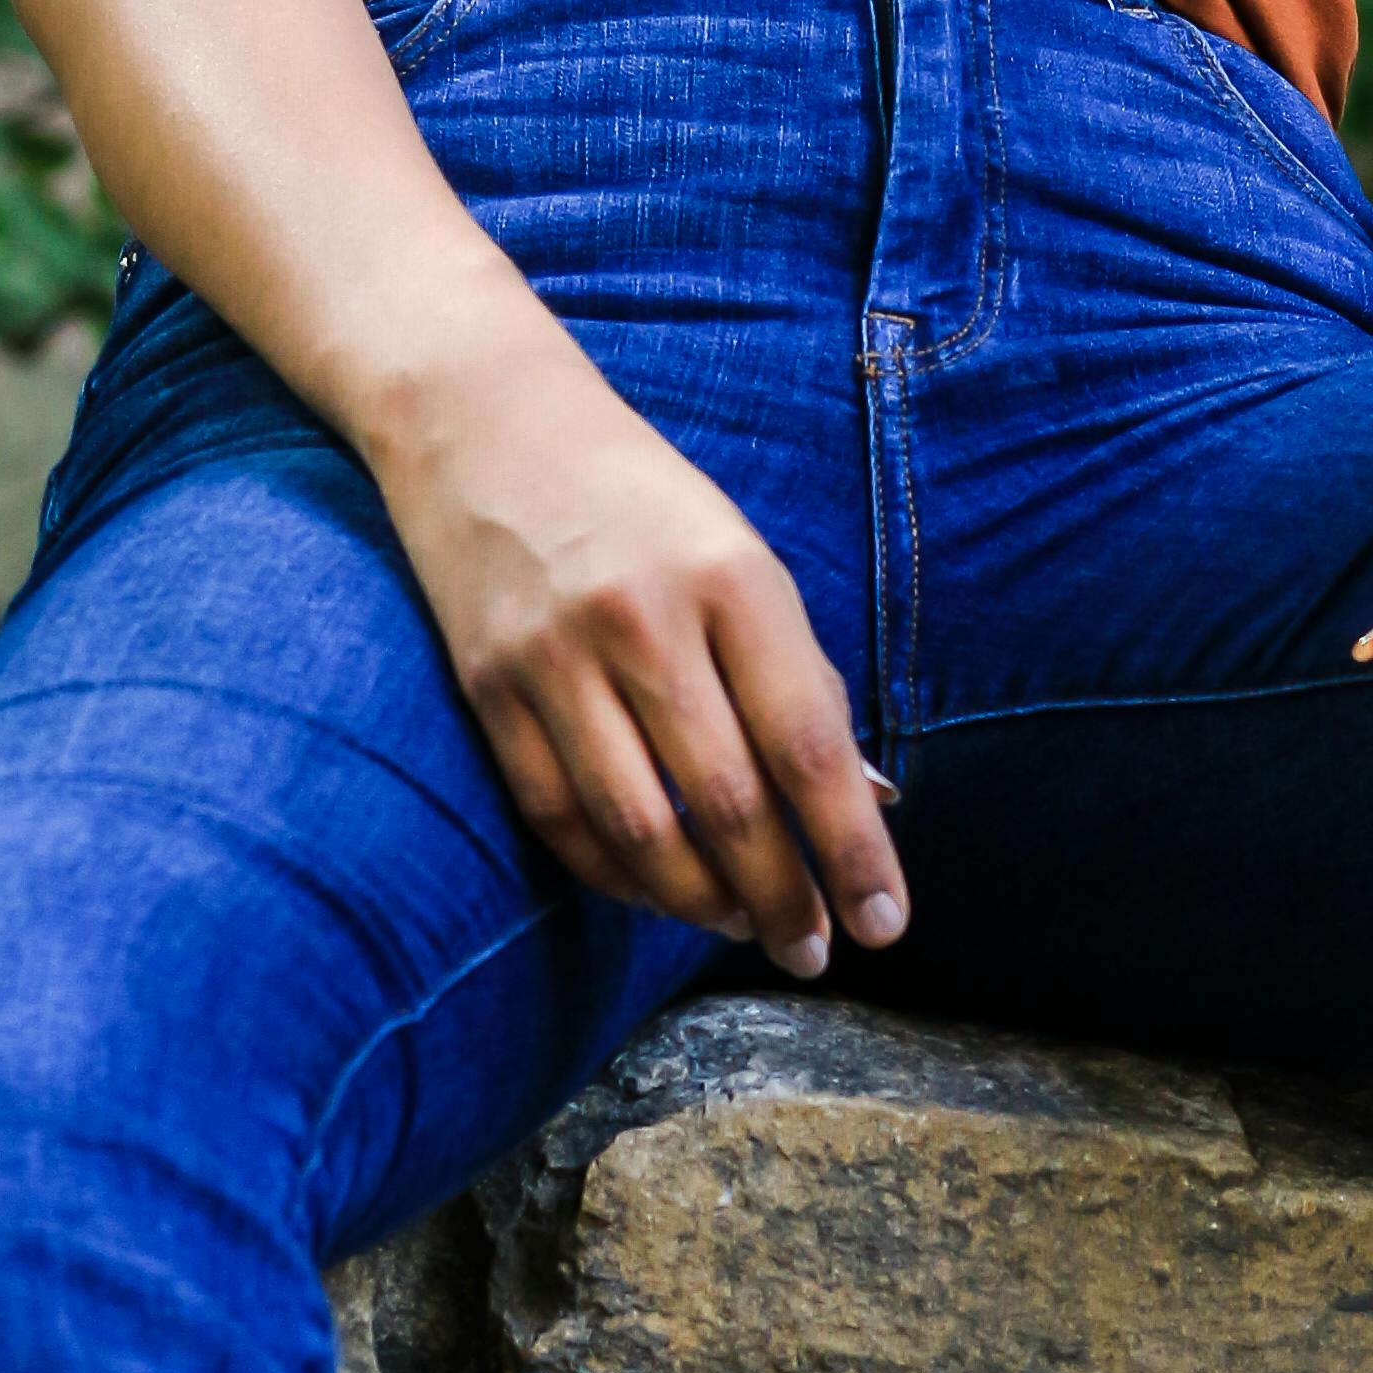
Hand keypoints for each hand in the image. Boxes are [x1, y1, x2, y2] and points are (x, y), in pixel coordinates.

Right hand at [375, 311, 905, 977]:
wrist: (486, 424)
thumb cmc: (644, 503)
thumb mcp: (743, 560)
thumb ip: (800, 679)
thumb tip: (869, 803)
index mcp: (732, 579)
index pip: (807, 745)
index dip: (853, 848)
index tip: (886, 923)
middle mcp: (643, 620)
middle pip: (727, 803)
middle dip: (783, 896)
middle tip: (813, 948)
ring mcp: (555, 659)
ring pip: (640, 827)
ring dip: (701, 902)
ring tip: (744, 925)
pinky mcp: (489, 689)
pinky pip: (560, 817)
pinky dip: (617, 874)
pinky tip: (661, 893)